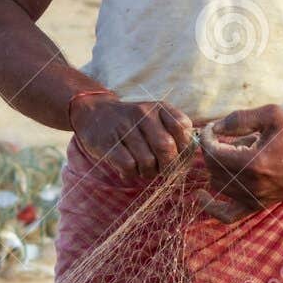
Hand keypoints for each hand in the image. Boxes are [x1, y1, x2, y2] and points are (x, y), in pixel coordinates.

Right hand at [71, 95, 193, 181]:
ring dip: (148, 173)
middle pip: (166, 148)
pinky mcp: (108, 142)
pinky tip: (129, 171)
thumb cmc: (131, 122)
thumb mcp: (153, 117)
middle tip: (162, 170)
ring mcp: (124, 127)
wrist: (93, 113)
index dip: (184, 146)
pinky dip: (131, 174)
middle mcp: (143, 114)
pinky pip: (128, 166)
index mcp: (158, 108)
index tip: (177, 155)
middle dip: (167, 166)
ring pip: (147, 161)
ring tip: (143, 170)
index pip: (182, 127)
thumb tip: (190, 156)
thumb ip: (173, 131)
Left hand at [198, 104, 282, 220]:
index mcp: (254, 163)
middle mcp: (253, 185)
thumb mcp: (270, 115)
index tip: (211, 129)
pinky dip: (211, 207)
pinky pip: (227, 215)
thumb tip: (213, 128)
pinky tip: (201, 196)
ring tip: (234, 153)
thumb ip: (239, 119)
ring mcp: (255, 199)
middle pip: (212, 169)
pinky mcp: (257, 206)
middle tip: (220, 137)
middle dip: (211, 150)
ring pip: (217, 184)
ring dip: (218, 167)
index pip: (213, 153)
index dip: (206, 138)